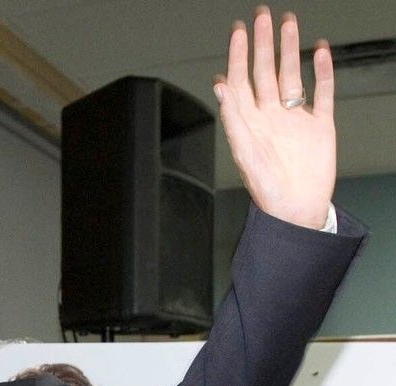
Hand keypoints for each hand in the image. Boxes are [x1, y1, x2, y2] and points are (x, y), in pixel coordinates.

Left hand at [213, 6, 334, 228]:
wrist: (297, 210)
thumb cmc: (267, 189)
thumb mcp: (244, 151)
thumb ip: (232, 117)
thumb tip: (218, 85)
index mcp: (249, 121)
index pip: (241, 79)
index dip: (239, 55)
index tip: (238, 31)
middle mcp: (270, 116)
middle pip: (265, 71)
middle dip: (263, 43)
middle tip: (262, 15)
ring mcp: (295, 119)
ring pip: (292, 75)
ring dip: (289, 50)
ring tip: (288, 24)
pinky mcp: (319, 126)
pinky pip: (322, 93)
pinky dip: (322, 72)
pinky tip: (320, 52)